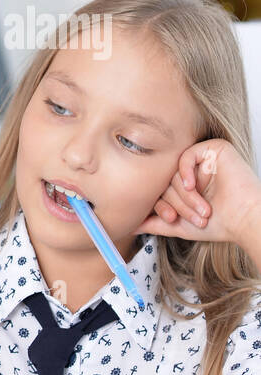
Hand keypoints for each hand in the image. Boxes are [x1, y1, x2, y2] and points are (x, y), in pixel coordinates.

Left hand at [132, 139, 260, 242]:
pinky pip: (185, 155)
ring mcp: (201, 158)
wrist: (244, 220)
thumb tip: (129, 225)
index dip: (161, 205)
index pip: (157, 189)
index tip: (172, 219)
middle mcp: (190, 169)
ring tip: (203, 209)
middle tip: (195, 217)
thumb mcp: (177, 225)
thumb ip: (153, 223)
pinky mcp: (213, 148)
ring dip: (186, 194)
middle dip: (177, 202)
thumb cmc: (217, 223)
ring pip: (173, 170)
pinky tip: (193, 186)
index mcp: (182, 184)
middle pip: (164, 180)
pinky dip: (185, 172)